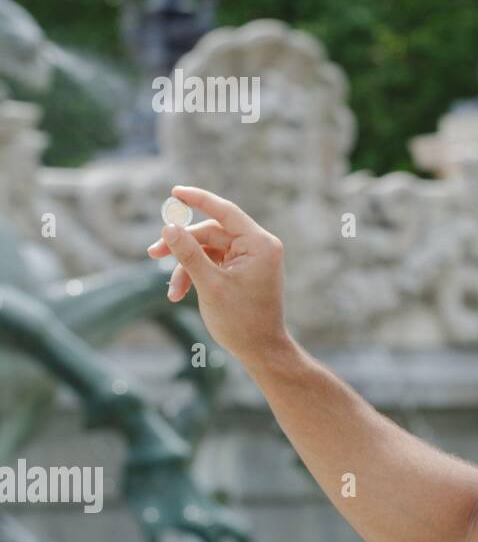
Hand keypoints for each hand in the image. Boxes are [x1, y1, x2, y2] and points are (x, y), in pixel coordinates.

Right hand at [145, 185, 289, 363]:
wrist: (260, 350)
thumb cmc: (241, 320)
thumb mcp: (209, 285)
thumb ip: (189, 254)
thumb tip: (169, 227)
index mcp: (260, 244)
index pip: (225, 211)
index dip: (199, 199)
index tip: (175, 192)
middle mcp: (258, 246)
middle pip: (211, 232)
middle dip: (182, 244)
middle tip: (152, 253)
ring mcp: (250, 258)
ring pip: (208, 250)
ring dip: (185, 267)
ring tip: (171, 291)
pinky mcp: (241, 270)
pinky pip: (212, 263)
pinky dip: (195, 275)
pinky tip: (178, 294)